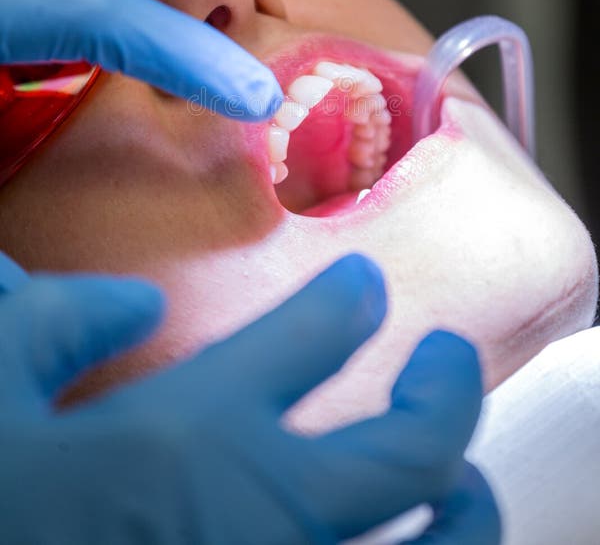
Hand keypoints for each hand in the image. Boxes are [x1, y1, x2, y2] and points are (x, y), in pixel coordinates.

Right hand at [0, 254, 499, 543]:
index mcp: (193, 434)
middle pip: (412, 449)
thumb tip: (133, 303)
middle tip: (448, 356)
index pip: (316, 336)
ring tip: (466, 479)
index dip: (350, 300)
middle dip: (446, 388)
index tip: (360, 288)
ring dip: (465, 510)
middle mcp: (262, 512)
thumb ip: (62, 323)